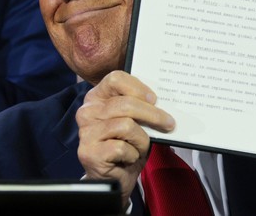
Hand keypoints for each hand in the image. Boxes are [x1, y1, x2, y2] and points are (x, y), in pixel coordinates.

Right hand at [75, 71, 174, 206]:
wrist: (115, 177)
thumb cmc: (126, 145)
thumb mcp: (135, 122)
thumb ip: (140, 108)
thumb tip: (163, 102)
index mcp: (96, 98)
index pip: (115, 79)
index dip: (137, 87)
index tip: (154, 99)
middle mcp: (87, 112)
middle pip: (125, 104)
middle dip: (153, 114)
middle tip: (169, 123)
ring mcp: (86, 132)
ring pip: (127, 126)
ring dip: (142, 140)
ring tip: (141, 147)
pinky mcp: (88, 152)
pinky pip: (121, 147)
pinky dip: (132, 154)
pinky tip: (128, 158)